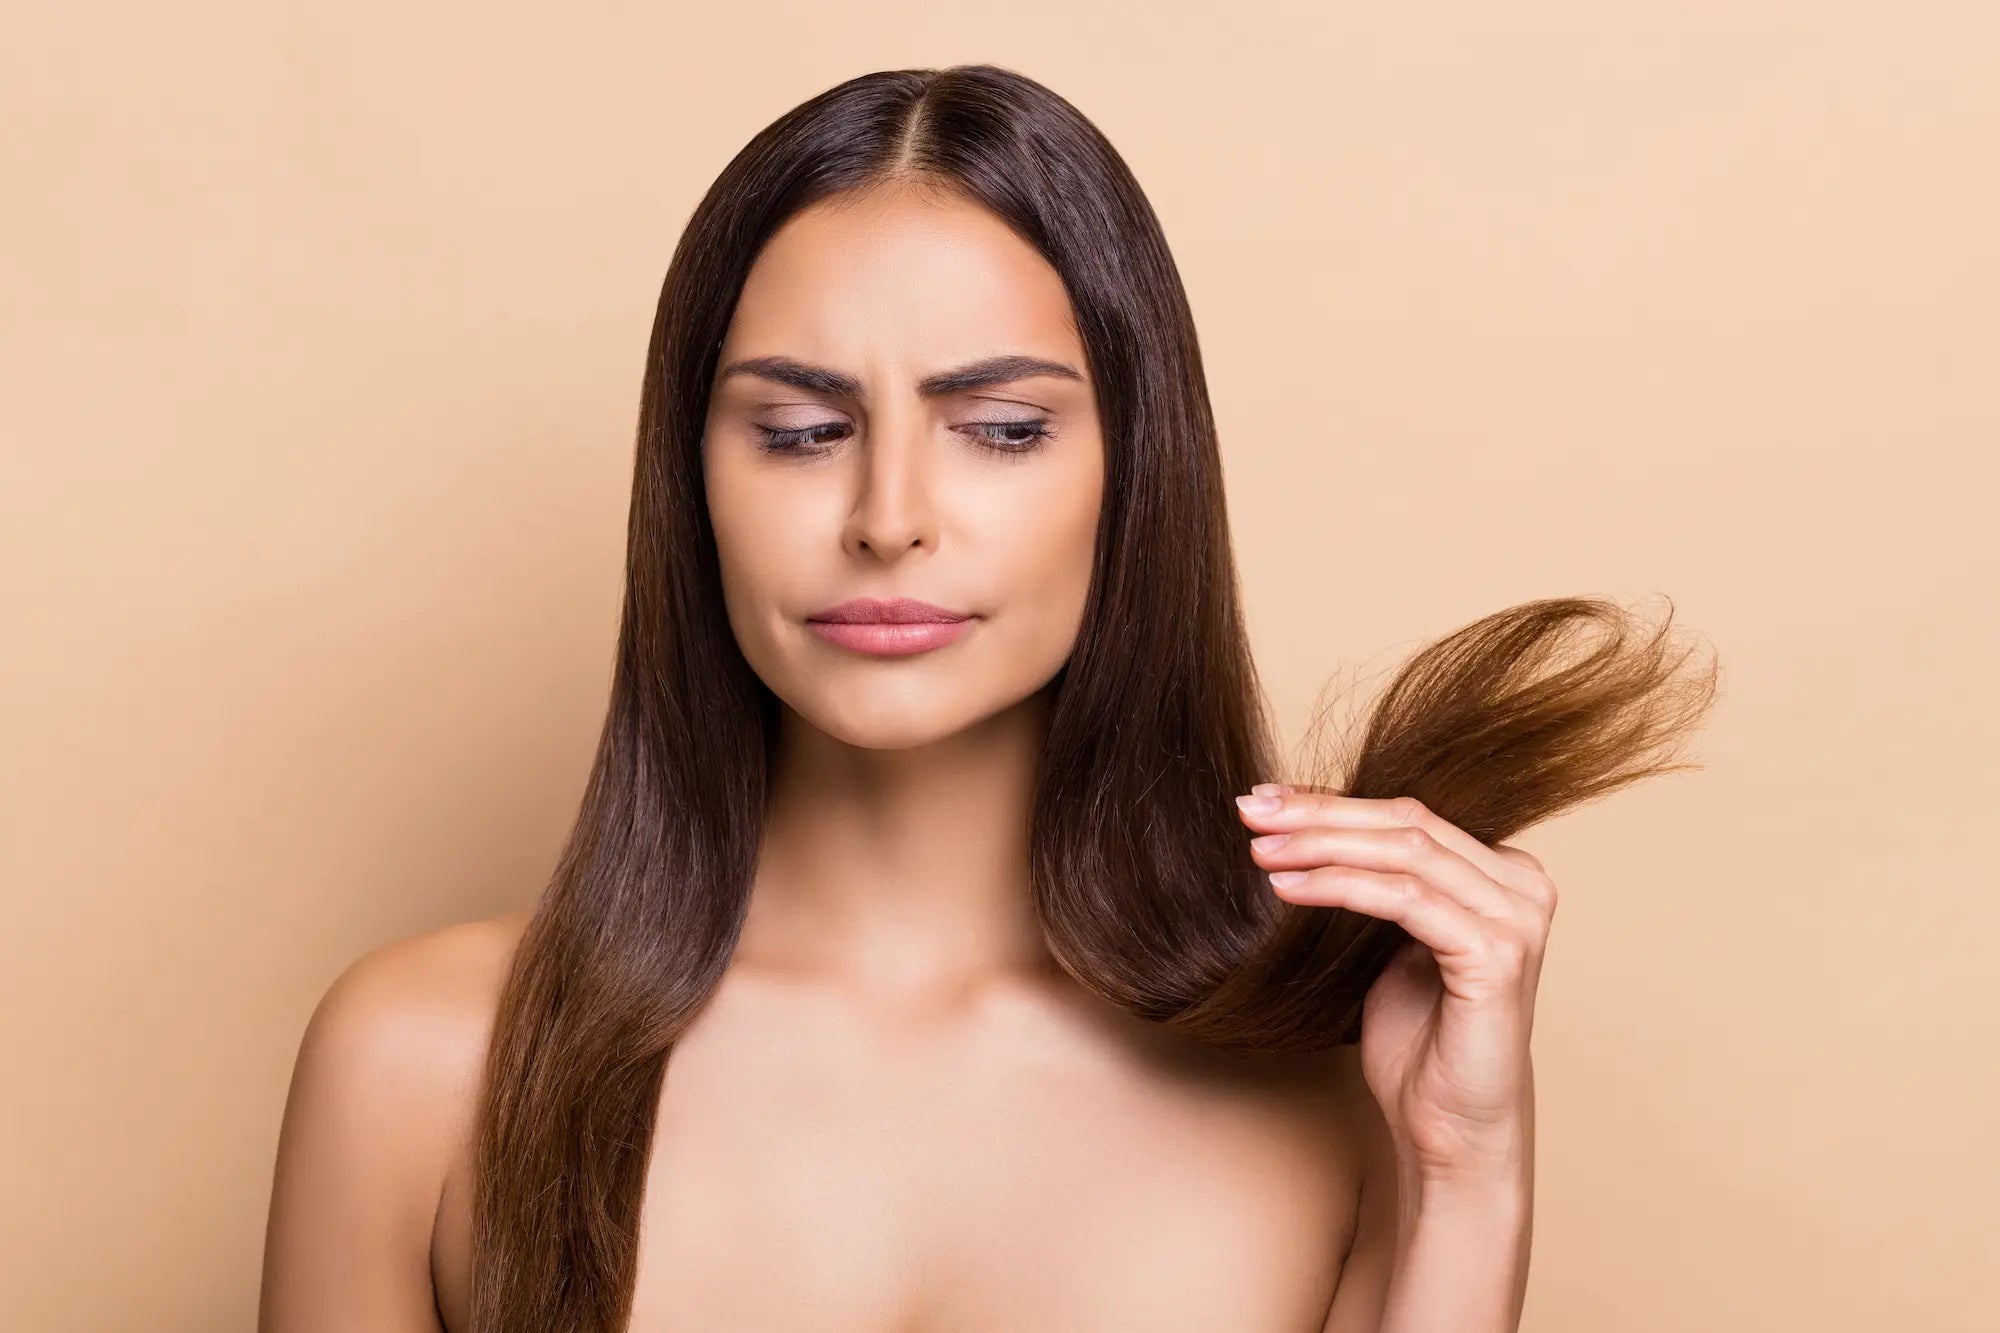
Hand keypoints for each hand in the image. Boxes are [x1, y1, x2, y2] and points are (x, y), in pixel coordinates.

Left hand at [1235, 783, 1555, 1183]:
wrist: (1449, 1129)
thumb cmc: (1421, 1043)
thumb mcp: (1390, 945)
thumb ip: (1376, 883)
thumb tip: (1308, 825)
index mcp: (1502, 873)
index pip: (1408, 815)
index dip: (1332, 802)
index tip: (1266, 800)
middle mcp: (1521, 886)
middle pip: (1406, 821)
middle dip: (1319, 813)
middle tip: (1252, 811)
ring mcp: (1515, 918)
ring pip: (1404, 852)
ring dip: (1321, 845)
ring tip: (1261, 851)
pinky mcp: (1496, 955)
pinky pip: (1404, 900)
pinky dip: (1340, 886)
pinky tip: (1289, 888)